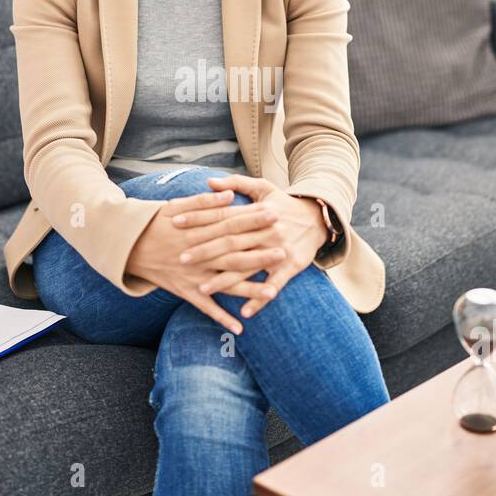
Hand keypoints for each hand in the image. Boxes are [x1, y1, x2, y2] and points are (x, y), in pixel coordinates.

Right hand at [125, 188, 284, 334]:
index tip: (274, 215)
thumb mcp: (175, 206)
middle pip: (233, 254)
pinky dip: (221, 318)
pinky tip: (240, 328)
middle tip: (284, 251)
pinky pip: (205, 308)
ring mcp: (193, 275)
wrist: (128, 246)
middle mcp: (198, 255)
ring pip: (225, 284)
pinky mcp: (185, 291)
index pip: (230, 224)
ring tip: (273, 291)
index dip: (252, 219)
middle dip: (259, 253)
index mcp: (197, 232)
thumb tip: (230, 195)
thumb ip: (205, 201)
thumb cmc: (155, 222)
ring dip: (249, 289)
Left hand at [172, 174, 328, 317]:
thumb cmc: (284, 204)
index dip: (199, 218)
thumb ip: (236, 184)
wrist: (319, 219)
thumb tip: (209, 182)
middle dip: (205, 251)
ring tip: (203, 288)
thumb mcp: (264, 188)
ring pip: (248, 266)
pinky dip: (260, 299)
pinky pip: (274, 285)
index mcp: (257, 212)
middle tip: (182, 258)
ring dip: (225, 279)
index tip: (176, 222)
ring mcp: (279, 250)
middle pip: (231, 242)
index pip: (223, 216)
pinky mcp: (291, 267)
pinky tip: (245, 312)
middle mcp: (267, 231)